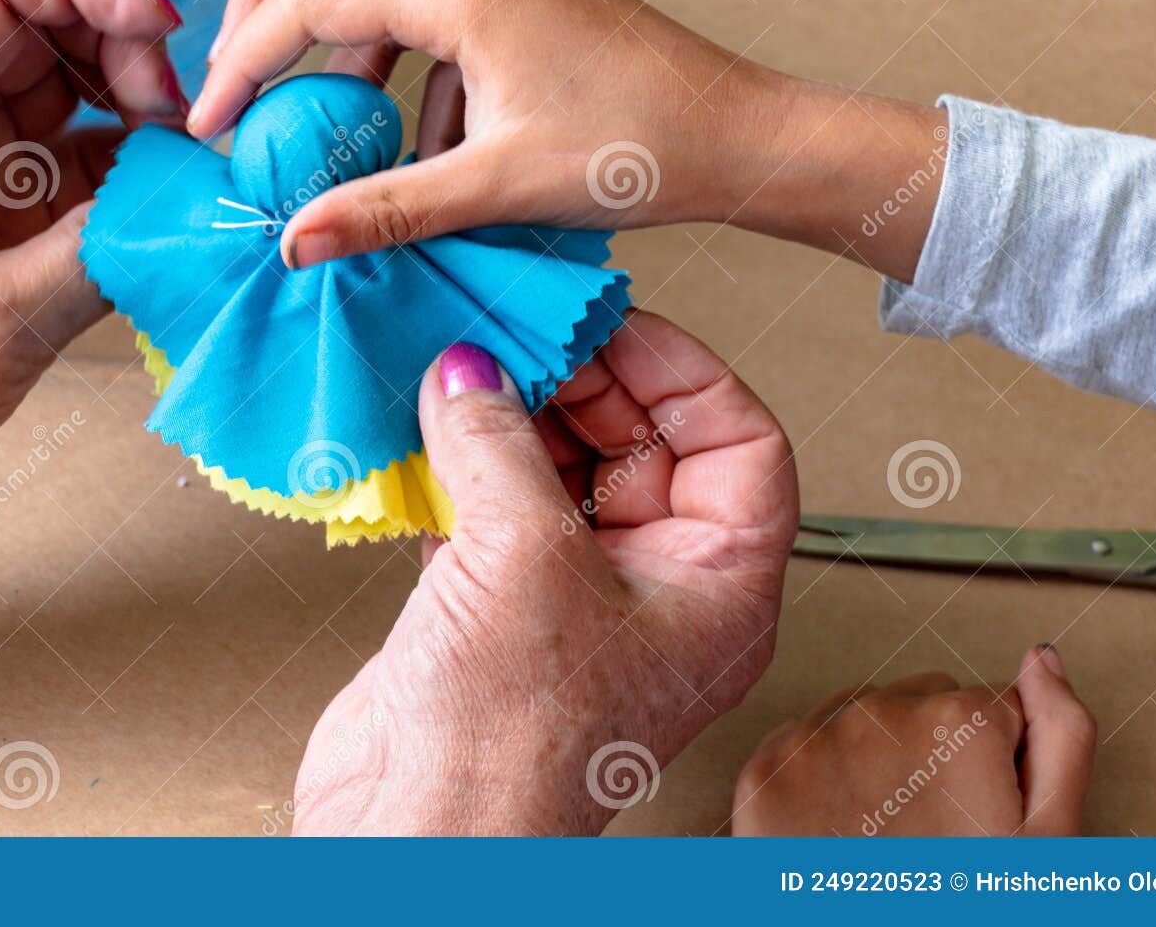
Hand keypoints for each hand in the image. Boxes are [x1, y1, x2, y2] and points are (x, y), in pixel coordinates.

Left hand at [0, 0, 187, 596]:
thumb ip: (105, 249)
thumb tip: (199, 208)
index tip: (164, 30)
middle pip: (45, 27)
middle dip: (128, 52)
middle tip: (181, 121)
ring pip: (68, 92)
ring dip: (135, 113)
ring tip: (182, 166)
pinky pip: (73, 164)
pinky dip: (127, 175)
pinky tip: (165, 207)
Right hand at [188, 0, 942, 279]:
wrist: (739, 137)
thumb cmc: (639, 151)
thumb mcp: (496, 187)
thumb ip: (386, 208)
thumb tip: (295, 239)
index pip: (311, 1)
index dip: (245, 62)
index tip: (212, 124)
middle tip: (238, 73)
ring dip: (339, 29)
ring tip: (331, 120)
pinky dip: (401, 47)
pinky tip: (418, 131)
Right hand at [290, 310, 798, 834]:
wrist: (416, 834)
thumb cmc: (512, 741)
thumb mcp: (524, 556)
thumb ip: (501, 442)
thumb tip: (475, 370)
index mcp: (718, 588)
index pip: (739, 445)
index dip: (683, 372)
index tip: (615, 321)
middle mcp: (656, 589)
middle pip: (642, 447)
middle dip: (581, 384)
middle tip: (519, 333)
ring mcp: (574, 597)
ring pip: (560, 472)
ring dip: (511, 416)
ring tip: (464, 363)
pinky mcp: (497, 606)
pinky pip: (494, 506)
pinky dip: (462, 460)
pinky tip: (427, 420)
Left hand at [731, 646, 1095, 835]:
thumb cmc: (966, 904)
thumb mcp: (1046, 840)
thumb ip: (1061, 734)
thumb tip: (1040, 656)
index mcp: (958, 722)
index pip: (994, 707)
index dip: (998, 765)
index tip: (982, 813)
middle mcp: (880, 711)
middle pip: (925, 702)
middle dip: (938, 751)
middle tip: (937, 829)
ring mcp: (813, 738)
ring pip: (864, 715)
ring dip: (879, 756)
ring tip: (887, 832)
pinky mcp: (764, 769)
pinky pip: (806, 742)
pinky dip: (822, 776)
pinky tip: (839, 830)